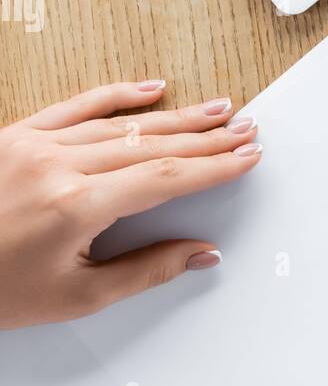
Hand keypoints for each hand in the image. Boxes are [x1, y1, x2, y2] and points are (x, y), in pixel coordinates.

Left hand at [0, 80, 261, 327]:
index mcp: (75, 206)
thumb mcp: (77, 297)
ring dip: (175, 118)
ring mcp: (33, 144)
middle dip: (205, 138)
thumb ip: (146, 271)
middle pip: (151, 144)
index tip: (246, 158)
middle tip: (246, 129)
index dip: (213, 167)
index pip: (165, 178)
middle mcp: (56, 165)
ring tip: (217, 111)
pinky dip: (116, 95)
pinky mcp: (15, 134)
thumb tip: (201, 253)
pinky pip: (75, 106)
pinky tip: (152, 88)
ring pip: (121, 124)